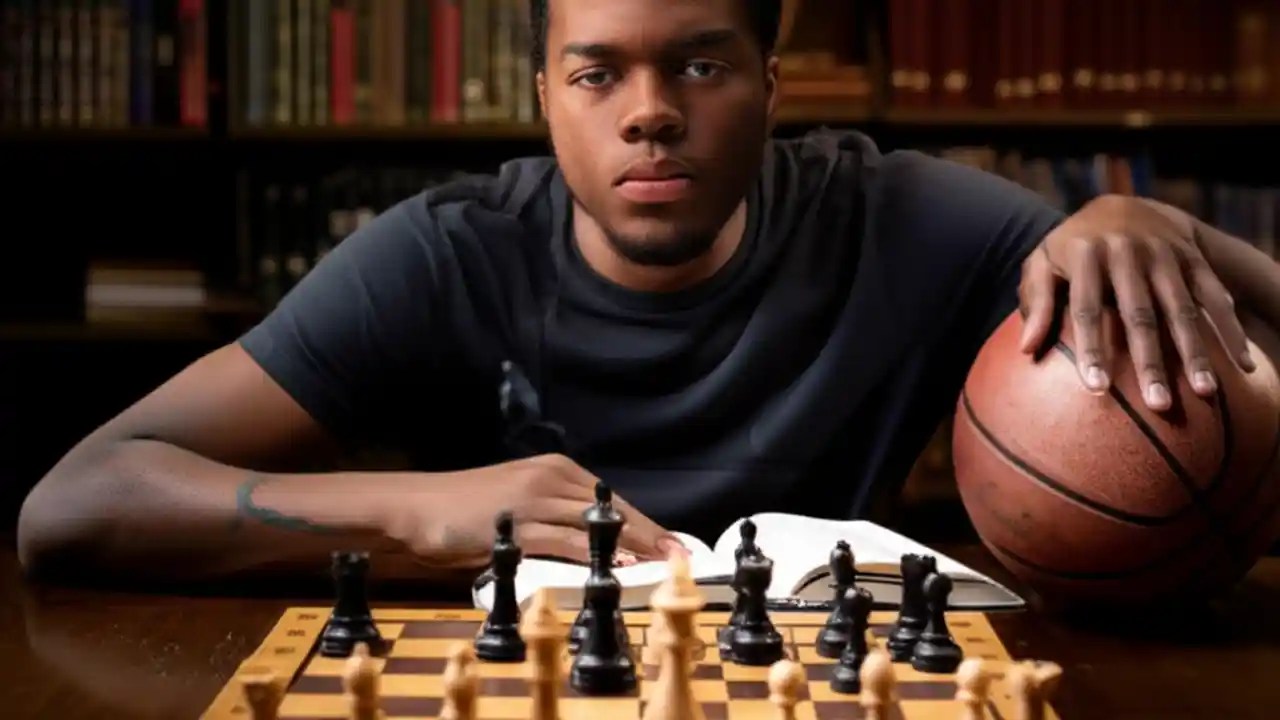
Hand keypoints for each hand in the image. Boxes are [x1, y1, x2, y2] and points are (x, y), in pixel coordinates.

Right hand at [382, 454, 683, 568]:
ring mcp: (536, 499)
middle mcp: (551, 478)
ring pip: (597, 523)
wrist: (418, 507)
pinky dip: (595, 554)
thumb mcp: (520, 506)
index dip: (646, 523)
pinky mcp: (520, 523)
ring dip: (633, 545)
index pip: (613, 498)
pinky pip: (567, 540)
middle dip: (651, 534)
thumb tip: (593, 543)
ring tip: (662, 564)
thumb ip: (555, 518)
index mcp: (555, 470)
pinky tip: (618, 565)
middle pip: (613, 509)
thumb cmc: (466, 510)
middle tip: (682, 556)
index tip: (673, 543)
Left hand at [1018, 194, 1255, 410]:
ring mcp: (1164, 255)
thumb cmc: (1072, 248)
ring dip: (1195, 351)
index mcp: (1084, 255)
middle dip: (1150, 360)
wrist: (1124, 205)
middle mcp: (1127, 253)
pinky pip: (1215, 297)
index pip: (1086, 308)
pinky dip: (1231, 331)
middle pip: (1140, 314)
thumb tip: (1026, 348)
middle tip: (1159, 404)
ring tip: (1204, 392)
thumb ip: (1035, 301)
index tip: (1095, 388)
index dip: (1092, 348)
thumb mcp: (1042, 263)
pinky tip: (1241, 365)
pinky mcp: (1193, 259)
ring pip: (1182, 309)